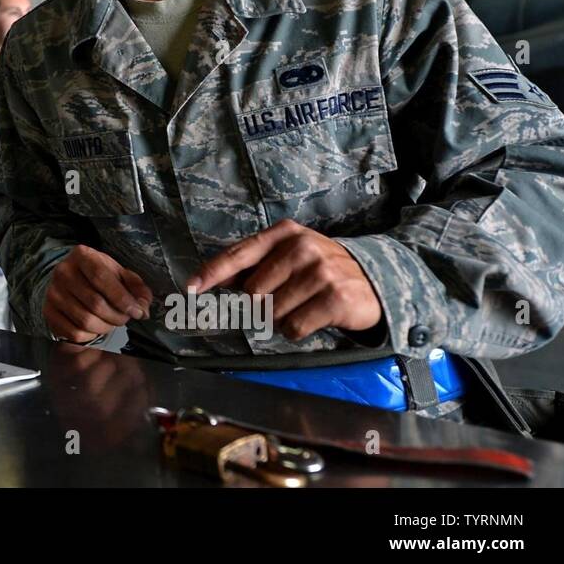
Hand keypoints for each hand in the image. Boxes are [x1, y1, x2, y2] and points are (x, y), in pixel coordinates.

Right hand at [43, 245, 151, 342]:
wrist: (68, 279)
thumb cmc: (98, 275)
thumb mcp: (118, 273)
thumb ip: (136, 287)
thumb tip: (143, 308)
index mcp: (82, 255)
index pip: (102, 278)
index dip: (122, 299)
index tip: (137, 312)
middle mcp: (63, 272)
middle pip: (95, 303)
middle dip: (117, 317)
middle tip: (125, 318)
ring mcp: (53, 293)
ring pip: (85, 321)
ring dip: (106, 327)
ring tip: (111, 323)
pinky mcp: (48, 311)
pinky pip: (74, 333)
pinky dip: (90, 336)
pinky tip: (95, 328)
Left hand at [187, 219, 382, 339]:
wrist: (373, 281)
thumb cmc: (317, 270)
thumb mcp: (286, 257)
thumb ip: (249, 265)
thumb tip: (205, 279)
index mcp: (284, 233)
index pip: (238, 254)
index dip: (211, 273)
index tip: (190, 288)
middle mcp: (301, 247)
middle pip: (253, 293)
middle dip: (261, 305)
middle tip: (285, 298)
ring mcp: (320, 271)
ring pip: (272, 313)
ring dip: (281, 318)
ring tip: (303, 305)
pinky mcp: (334, 298)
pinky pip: (293, 327)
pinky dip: (297, 329)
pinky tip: (314, 317)